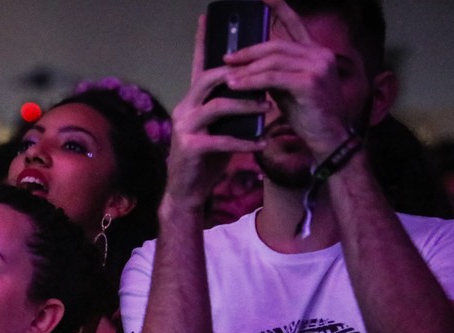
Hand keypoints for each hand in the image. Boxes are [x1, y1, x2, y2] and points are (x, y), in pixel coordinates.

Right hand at [164, 15, 268, 211]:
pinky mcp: (190, 148)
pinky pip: (222, 139)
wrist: (186, 192)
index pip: (199, 66)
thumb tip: (258, 91)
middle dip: (239, 74)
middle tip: (264, 73)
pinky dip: (245, 141)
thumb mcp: (219, 127)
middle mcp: (184, 109)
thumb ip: (229, 108)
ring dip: (247, 105)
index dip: (204, 42)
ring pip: (218, 106)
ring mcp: (185, 128)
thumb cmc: (206, 159)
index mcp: (191, 101)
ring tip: (269, 107)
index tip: (209, 19)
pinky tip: (261, 143)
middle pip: (209, 79)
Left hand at [222, 0, 356, 157]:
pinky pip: (272, 78)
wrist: (328, 138)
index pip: (296, 25)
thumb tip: (248, 66)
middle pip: (276, 46)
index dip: (280, 10)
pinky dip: (251, 81)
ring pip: (272, 61)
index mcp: (316, 52)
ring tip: (226, 75)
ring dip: (246, 69)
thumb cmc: (308, 115)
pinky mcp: (310, 82)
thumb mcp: (290, 88)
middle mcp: (320, 54)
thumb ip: (276, 73)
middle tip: (226, 58)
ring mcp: (317, 66)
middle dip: (248, 52)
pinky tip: (236, 85)